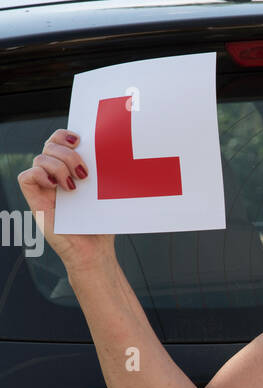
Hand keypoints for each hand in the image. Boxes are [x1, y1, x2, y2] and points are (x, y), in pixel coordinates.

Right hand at [17, 130, 115, 272]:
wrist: (94, 252)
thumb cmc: (101, 225)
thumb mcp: (106, 192)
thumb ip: (102, 170)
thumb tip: (110, 148)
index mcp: (70, 170)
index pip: (59, 140)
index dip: (65, 134)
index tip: (81, 141)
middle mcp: (55, 177)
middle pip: (49, 145)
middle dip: (66, 152)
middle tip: (83, 172)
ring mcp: (44, 189)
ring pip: (39, 158)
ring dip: (58, 166)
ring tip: (74, 186)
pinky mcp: (36, 202)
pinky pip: (26, 177)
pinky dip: (40, 175)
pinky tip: (57, 187)